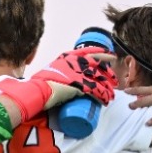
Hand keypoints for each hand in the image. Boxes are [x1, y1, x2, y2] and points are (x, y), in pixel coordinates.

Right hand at [0, 45, 117, 121]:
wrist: (36, 91)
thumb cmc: (41, 83)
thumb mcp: (52, 70)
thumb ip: (60, 71)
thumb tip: (64, 77)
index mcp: (68, 57)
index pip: (88, 52)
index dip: (100, 53)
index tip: (109, 55)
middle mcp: (75, 63)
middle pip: (97, 64)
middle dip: (108, 72)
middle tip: (115, 79)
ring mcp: (78, 73)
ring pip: (99, 78)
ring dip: (107, 87)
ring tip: (112, 94)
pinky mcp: (79, 85)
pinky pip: (96, 90)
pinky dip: (102, 95)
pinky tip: (106, 100)